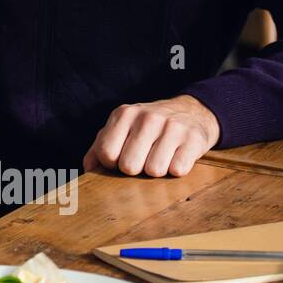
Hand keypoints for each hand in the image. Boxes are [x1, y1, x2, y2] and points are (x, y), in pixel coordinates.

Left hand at [83, 95, 220, 176]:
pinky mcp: (194, 139)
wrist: (192, 112)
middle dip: (135, 169)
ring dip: (157, 170)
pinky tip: (176, 156)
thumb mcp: (121, 129)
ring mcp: (172, 127)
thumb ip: (99, 148)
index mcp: (124, 114)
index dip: (112, 163)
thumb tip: (89, 169)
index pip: (106, 153)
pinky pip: (178, 170)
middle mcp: (147, 117)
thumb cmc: (148, 127)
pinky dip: (176, 169)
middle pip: (129, 166)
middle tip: (143, 159)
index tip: (121, 158)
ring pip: (154, 170)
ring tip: (160, 156)